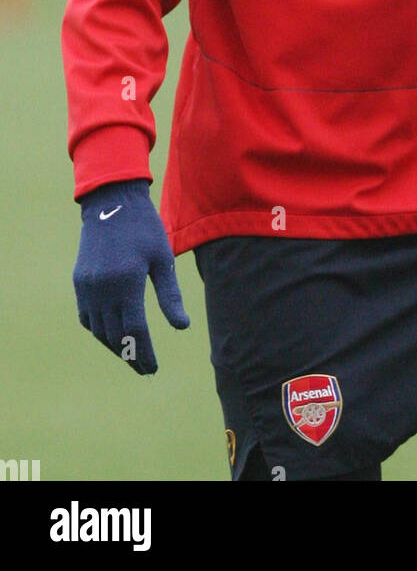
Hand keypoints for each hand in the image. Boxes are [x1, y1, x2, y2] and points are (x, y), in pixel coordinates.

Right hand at [73, 178, 188, 374]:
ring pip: (98, 330)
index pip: (135, 331)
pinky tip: (111, 335)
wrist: (112, 201)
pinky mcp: (79, 281)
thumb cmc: (144, 228)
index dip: (144, 353)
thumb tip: (182, 327)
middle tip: (144, 369)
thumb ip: (170, 295)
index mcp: (127, 282)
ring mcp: (87, 286)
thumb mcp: (163, 258)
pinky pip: (86, 316)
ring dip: (114, 346)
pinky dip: (99, 330)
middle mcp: (103, 288)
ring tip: (130, 356)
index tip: (152, 369)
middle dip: (130, 356)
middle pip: (115, 335)